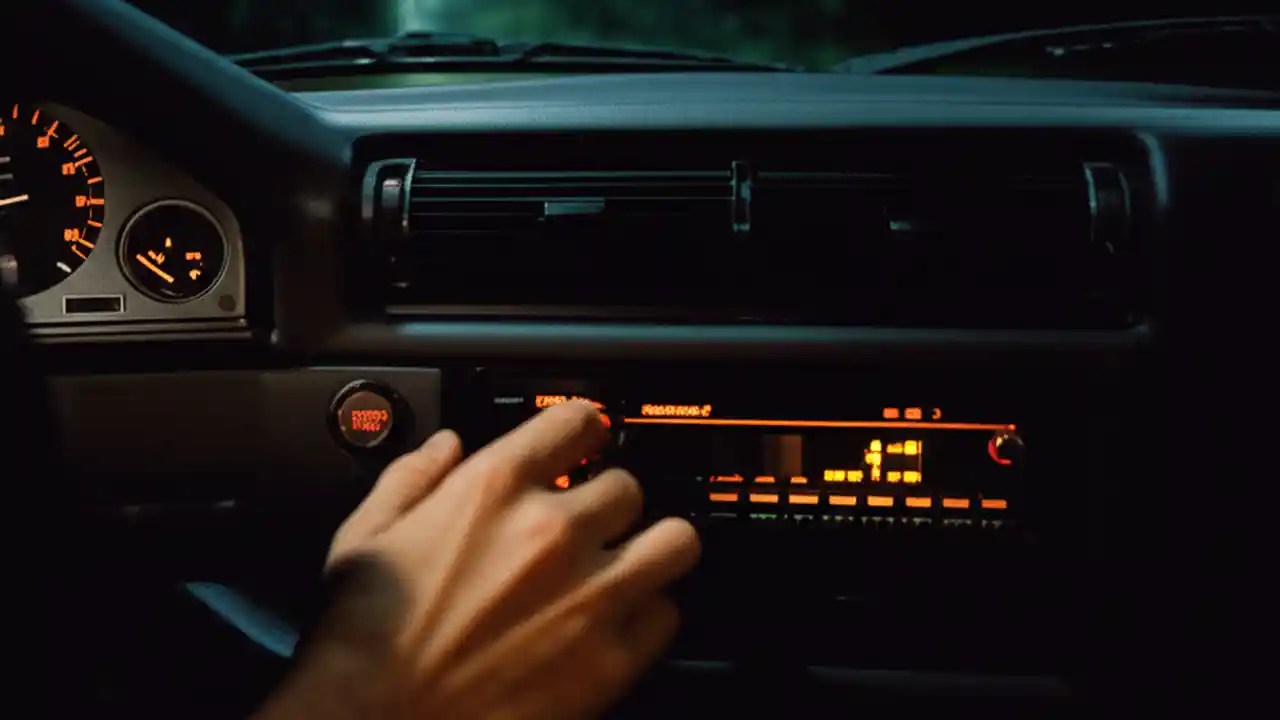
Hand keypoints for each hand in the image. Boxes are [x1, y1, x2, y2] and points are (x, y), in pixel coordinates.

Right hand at [256, 401, 700, 719]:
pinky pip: (667, 615)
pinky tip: (618, 623)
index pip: (579, 421)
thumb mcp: (366, 534)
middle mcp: (551, 531)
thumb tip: (444, 446)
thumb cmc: (362, 638)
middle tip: (588, 528)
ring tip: (630, 563)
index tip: (585, 444)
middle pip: (628, 485)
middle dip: (608, 502)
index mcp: (494, 487)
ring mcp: (590, 594)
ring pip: (675, 541)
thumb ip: (412, 476)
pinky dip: (648, 616)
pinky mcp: (611, 658)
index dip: (585, 430)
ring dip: (653, 547)